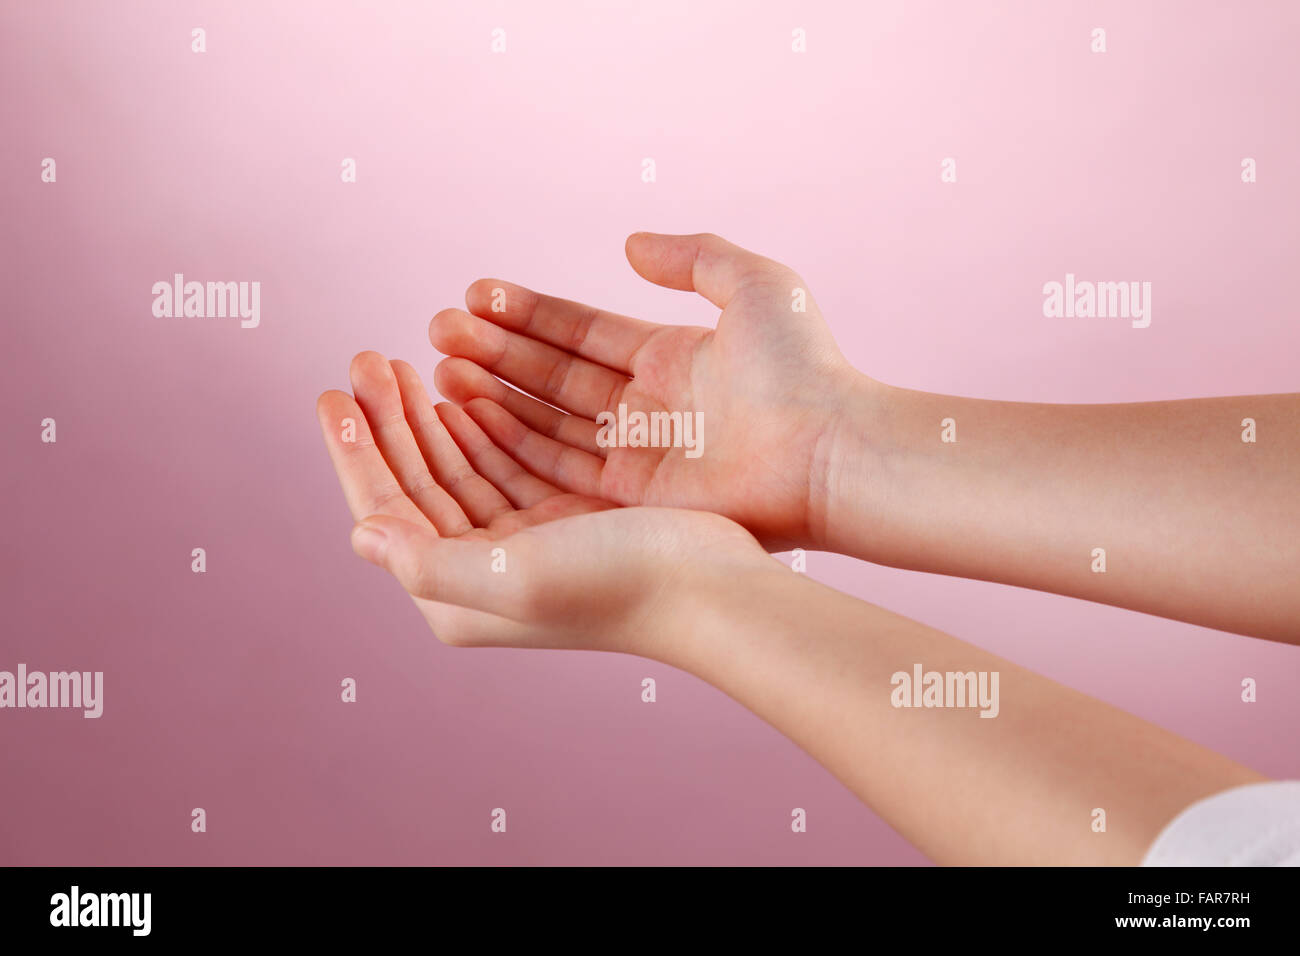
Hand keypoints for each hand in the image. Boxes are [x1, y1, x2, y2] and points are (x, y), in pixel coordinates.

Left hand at [317, 351, 769, 652]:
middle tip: (367, 359)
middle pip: (416, 485)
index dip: (355, 452)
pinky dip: (479, 425)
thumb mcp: (517, 578)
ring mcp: (518, 546)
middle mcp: (479, 575)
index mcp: (456, 596)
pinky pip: (499, 465)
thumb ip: (429, 563)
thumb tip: (359, 534)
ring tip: (405, 365)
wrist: (713, 589)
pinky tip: (462, 393)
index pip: (385, 512)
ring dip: (428, 418)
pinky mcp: (556, 521)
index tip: (332, 393)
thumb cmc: (621, 583)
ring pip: (454, 469)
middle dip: (388, 422)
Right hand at [429, 232, 877, 550]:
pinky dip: (513, 444)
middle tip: (436, 330)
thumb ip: (691, 256)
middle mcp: (646, 407)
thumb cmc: (804, 367)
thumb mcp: (753, 285)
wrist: (833, 452)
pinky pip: (559, 467)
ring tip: (437, 370)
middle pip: (552, 376)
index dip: (527, 313)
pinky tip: (469, 417)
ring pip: (545, 421)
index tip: (473, 294)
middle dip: (494, 352)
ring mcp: (637, 456)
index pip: (580, 331)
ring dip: (492, 396)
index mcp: (670, 357)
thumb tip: (628, 244)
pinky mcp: (633, 500)